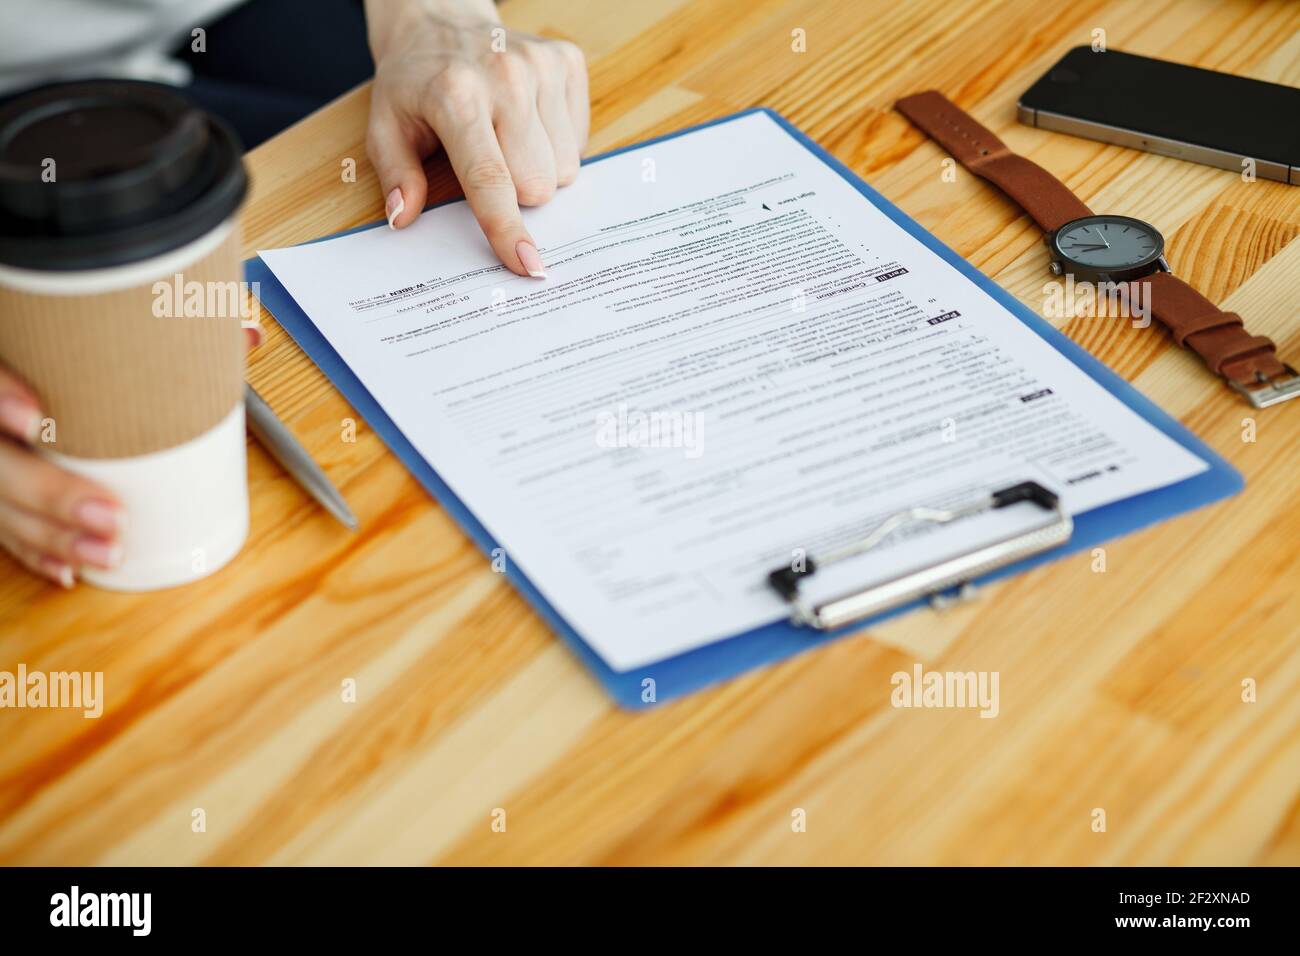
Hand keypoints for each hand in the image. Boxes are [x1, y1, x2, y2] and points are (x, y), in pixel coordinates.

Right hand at [0, 325, 262, 588]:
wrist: (48, 375)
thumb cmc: (85, 351)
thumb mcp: (124, 330)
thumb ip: (180, 326)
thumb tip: (247, 335)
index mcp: (10, 361)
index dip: (1, 396)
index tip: (35, 417)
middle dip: (50, 493)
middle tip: (110, 515)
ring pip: (2, 502)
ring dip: (52, 536)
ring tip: (107, 553)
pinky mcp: (3, 489)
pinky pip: (6, 527)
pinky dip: (38, 550)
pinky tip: (69, 568)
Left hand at [364, 0, 588, 276]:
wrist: (442, 19)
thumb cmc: (415, 83)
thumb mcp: (385, 126)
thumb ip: (395, 174)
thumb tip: (403, 218)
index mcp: (456, 95)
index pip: (490, 178)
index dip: (507, 227)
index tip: (527, 265)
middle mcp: (506, 77)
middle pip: (537, 184)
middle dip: (517, 193)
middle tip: (489, 165)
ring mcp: (543, 66)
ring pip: (564, 167)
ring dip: (539, 169)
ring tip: (508, 140)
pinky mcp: (568, 61)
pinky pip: (579, 140)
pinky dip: (556, 143)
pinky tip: (527, 121)